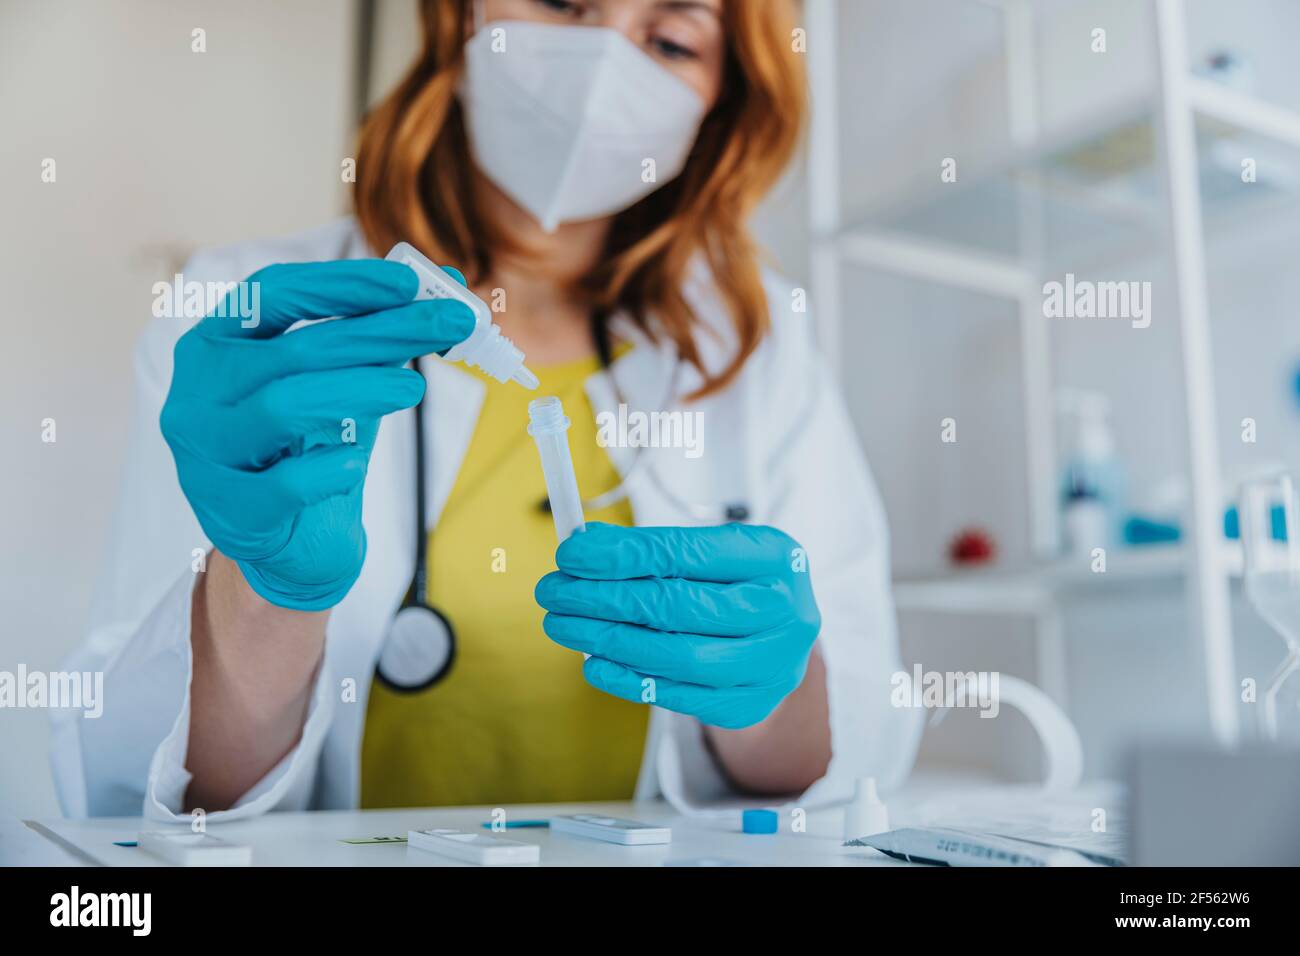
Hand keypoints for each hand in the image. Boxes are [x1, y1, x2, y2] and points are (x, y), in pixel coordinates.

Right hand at [161, 259, 474, 609]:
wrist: (288, 543)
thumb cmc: (310, 448)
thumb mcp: (342, 385)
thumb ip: (383, 336)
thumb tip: (453, 288)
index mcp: (217, 343)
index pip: (274, 293)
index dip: (341, 283)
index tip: (408, 282)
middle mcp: (199, 390)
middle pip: (294, 349)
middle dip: (378, 332)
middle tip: (445, 325)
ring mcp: (204, 450)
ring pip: (283, 406)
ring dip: (358, 390)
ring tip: (414, 388)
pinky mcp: (229, 509)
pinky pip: (282, 484)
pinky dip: (326, 469)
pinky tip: (356, 463)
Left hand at [535, 523, 820, 728]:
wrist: (780, 641)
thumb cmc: (737, 586)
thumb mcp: (712, 553)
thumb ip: (654, 549)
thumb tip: (583, 547)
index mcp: (776, 558)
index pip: (687, 553)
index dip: (623, 554)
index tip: (571, 553)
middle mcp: (785, 613)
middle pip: (678, 605)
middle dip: (604, 597)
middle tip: (554, 590)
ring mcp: (772, 665)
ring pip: (677, 654)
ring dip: (607, 639)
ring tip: (562, 624)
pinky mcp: (748, 705)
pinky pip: (678, 695)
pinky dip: (629, 679)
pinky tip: (593, 662)